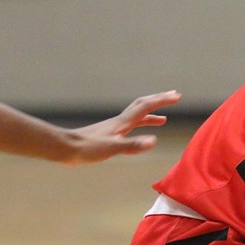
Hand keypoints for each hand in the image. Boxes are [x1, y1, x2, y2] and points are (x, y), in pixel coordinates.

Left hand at [60, 90, 180, 164]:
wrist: (66, 148)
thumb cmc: (87, 148)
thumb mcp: (112, 148)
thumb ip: (132, 145)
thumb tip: (154, 141)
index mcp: (123, 122)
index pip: (146, 107)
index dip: (162, 101)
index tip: (177, 96)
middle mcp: (121, 121)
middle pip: (143, 105)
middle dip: (159, 100)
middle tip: (174, 96)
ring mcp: (115, 127)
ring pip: (137, 116)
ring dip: (151, 114)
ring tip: (163, 118)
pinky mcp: (110, 134)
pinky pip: (130, 127)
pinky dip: (139, 127)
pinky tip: (140, 135)